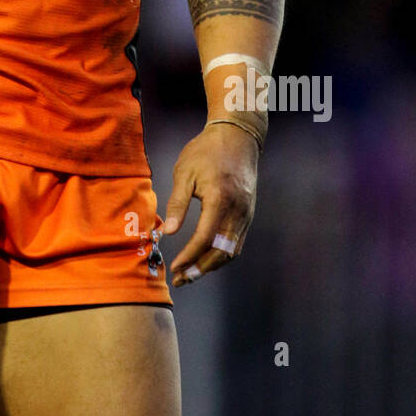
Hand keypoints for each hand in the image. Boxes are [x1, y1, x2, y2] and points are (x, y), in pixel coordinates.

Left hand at [161, 123, 257, 285]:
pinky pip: (236, 242)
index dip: (188, 257)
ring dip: (211, 266)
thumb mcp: (184, 172)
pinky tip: (206, 257)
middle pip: (221, 252)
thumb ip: (177, 203)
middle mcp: (238, 211)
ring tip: (191, 274)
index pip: (204, 239)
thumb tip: (167, 232)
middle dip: (200, 269)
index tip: (174, 268)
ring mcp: (247, 214)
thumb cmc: (207, 151)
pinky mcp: (248, 214)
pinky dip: (221, 254)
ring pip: (232, 251)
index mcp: (220, 199)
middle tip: (181, 279)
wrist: (237, 136)